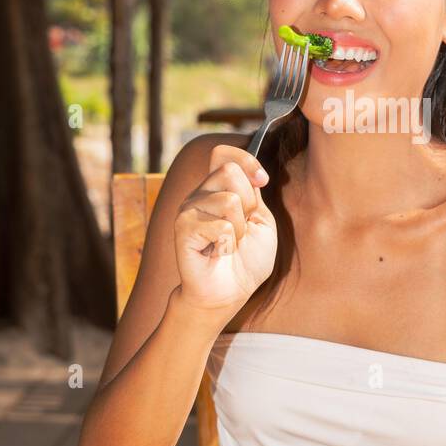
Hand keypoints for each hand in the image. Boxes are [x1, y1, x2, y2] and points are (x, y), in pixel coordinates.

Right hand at [174, 145, 277, 317]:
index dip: (247, 161)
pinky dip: (228, 244)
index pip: (224, 153)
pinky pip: (221, 225)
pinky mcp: (183, 228)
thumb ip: (254, 193)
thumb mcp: (261, 220)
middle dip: (248, 203)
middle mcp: (199, 194)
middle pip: (230, 171)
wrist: (228, 292)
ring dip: (239, 230)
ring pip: (229, 200)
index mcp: (217, 188)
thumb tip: (253, 171)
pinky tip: (218, 253)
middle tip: (240, 229)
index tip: (262, 181)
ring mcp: (188, 209)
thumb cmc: (245, 260)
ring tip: (228, 244)